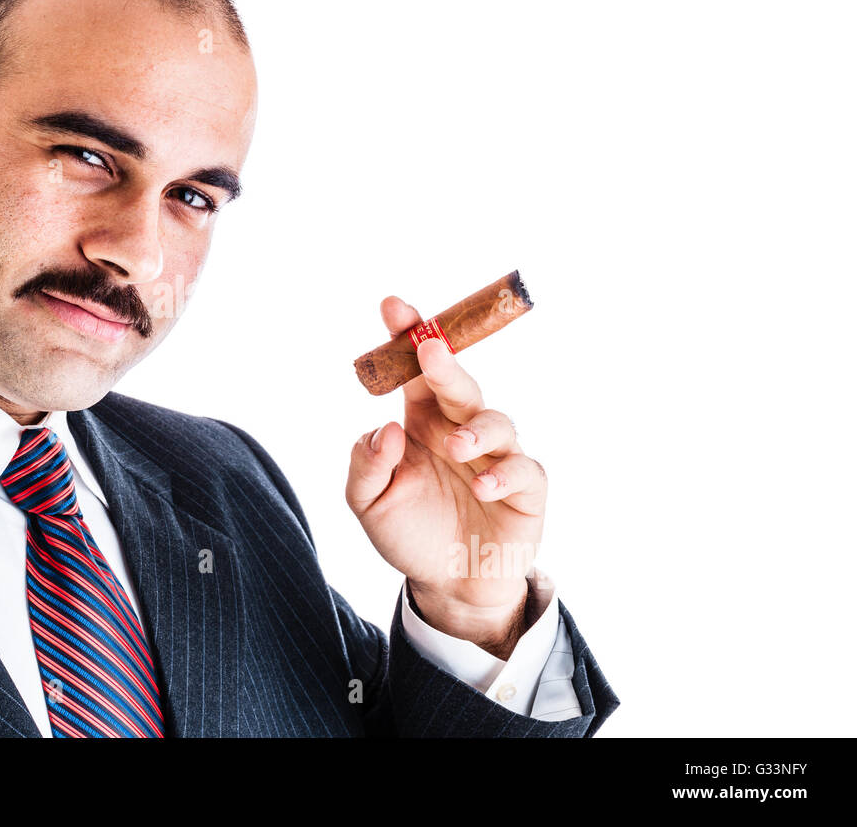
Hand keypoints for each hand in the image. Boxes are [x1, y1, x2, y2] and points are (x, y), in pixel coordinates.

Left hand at [345, 295, 547, 656]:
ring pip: (496, 422)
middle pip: (458, 385)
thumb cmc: (409, 532)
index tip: (393, 307)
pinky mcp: (526, 490)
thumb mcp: (368, 504)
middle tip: (429, 350)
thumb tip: (385, 429)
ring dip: (476, 428)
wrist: (449, 585)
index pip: (414, 373)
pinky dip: (505, 474)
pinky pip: (524, 471)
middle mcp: (460, 430)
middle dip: (445, 364)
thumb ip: (366, 465)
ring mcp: (497, 456)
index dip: (407, 338)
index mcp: (421, 422)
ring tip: (457, 445)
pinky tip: (485, 486)